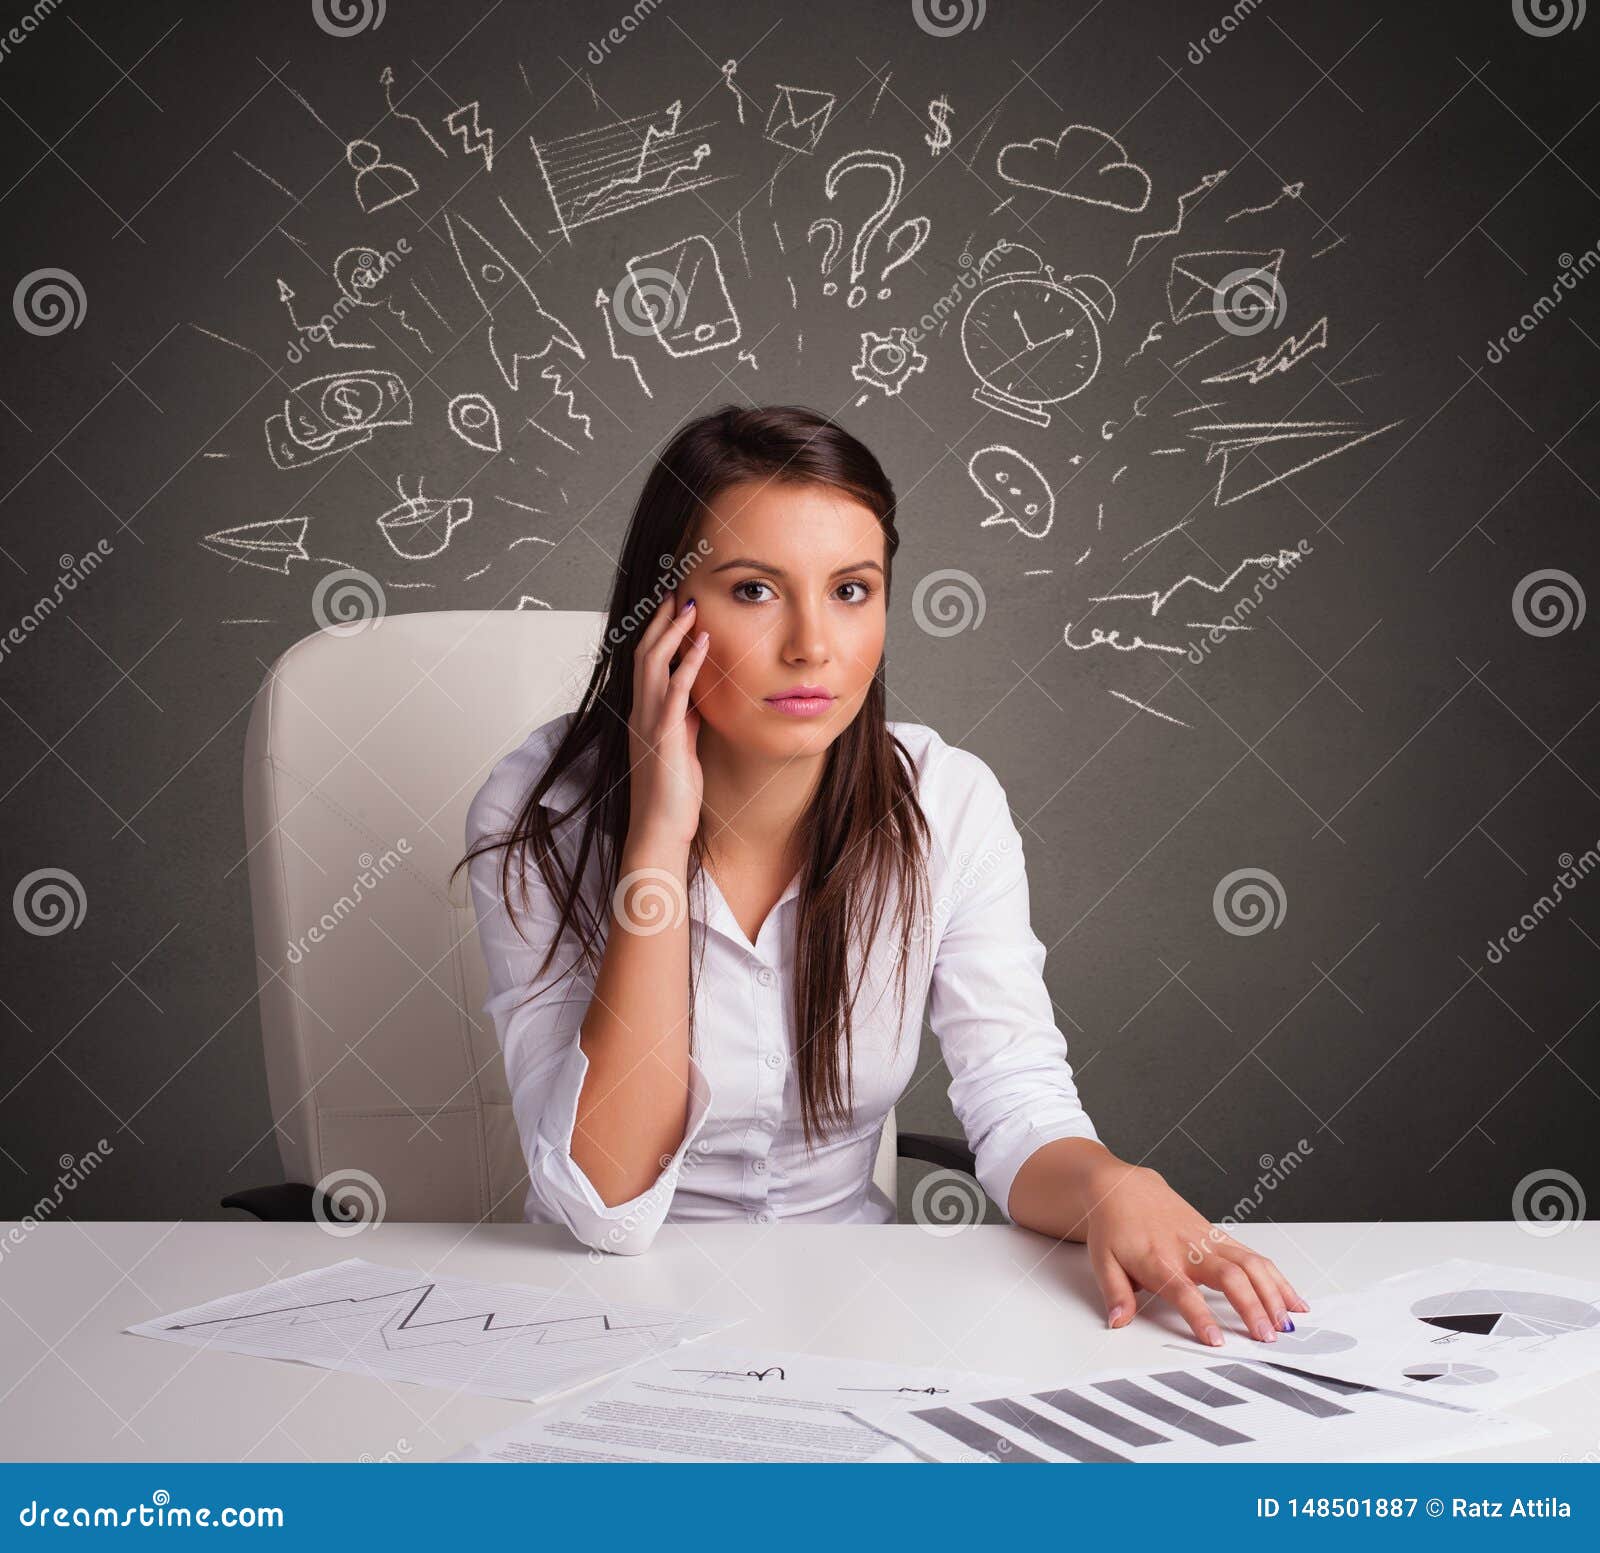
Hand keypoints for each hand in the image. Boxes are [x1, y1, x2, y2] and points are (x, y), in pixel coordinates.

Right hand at [627, 592, 709, 848]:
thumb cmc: (673, 795)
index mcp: (644, 714)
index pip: (646, 662)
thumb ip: (685, 721)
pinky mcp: (664, 735)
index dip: (658, 631)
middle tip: (676, 591)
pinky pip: (676, 690)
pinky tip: (704, 642)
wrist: (659, 830)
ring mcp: (649, 722)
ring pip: (654, 663)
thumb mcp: (681, 748)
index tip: (673, 607)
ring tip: (688, 605)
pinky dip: (689, 662)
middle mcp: (641, 712)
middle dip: (660, 620)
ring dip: (672, 631)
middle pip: (644, 652)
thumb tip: (698, 699)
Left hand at [1083, 1161, 1309, 1346]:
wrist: (1122, 1187)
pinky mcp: (1220, 1236)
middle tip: (1266, 1336)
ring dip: (1272, 1293)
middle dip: (1251, 1306)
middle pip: (1228, 1275)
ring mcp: (1208, 1240)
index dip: (1200, 1315)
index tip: (1216, 1340)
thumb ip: (1115, 1293)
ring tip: (1287, 1323)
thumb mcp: (1101, 1259)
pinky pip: (1255, 1257)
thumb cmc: (1115, 1224)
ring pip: (1250, 1263)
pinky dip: (1277, 1279)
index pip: (1183, 1291)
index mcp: (1158, 1258)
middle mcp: (1188, 1248)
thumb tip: (1118, 1321)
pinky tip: (1293, 1300)